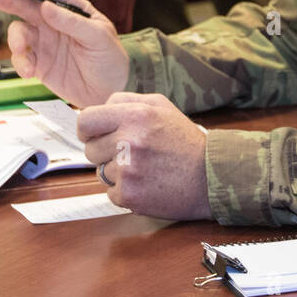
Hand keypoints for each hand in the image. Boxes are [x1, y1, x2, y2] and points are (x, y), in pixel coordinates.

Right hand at [0, 0, 127, 106]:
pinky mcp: (38, 63)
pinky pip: (21, 58)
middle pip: (26, 5)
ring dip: (15, 41)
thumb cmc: (110, 59)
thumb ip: (72, 22)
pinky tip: (29, 72)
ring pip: (19, 32)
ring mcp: (44, 42)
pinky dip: (20, 63)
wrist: (108, 93)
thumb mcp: (98, 37)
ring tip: (22, 54)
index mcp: (71, 8)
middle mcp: (54, 22)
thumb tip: (46, 7)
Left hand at [80, 93, 210, 219]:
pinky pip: (110, 192)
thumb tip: (97, 108)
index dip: (88, 130)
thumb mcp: (160, 106)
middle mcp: (129, 141)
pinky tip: (147, 184)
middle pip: (90, 149)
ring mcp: (128, 170)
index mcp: (134, 115)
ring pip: (100, 172)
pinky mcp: (129, 195)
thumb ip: (125, 101)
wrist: (211, 176)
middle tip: (130, 153)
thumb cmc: (185, 141)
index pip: (85, 121)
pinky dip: (125, 191)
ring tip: (144, 168)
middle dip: (105, 152)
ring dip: (116, 172)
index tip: (96, 135)